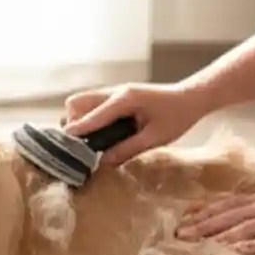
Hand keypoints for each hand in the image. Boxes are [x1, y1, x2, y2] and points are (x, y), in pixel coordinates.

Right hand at [61, 82, 205, 165]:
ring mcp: (115, 92)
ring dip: (80, 119)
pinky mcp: (117, 96)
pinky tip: (101, 133)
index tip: (64, 144)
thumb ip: (128, 149)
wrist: (191, 97)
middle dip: (74, 122)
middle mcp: (115, 92)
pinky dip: (89, 118)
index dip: (77, 131)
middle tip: (83, 143)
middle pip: (76, 102)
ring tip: (91, 140)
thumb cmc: (178, 116)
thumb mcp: (155, 138)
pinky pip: (92, 105)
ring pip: (81, 102)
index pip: (92, 115)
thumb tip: (103, 162)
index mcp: (125, 100)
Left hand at [176, 181, 254, 254]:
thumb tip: (240, 213)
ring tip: (199, 244)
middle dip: (203, 225)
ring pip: (246, 227)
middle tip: (181, 234)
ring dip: (220, 236)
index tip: (184, 218)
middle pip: (230, 215)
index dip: (205, 211)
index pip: (228, 203)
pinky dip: (253, 245)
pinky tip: (236, 251)